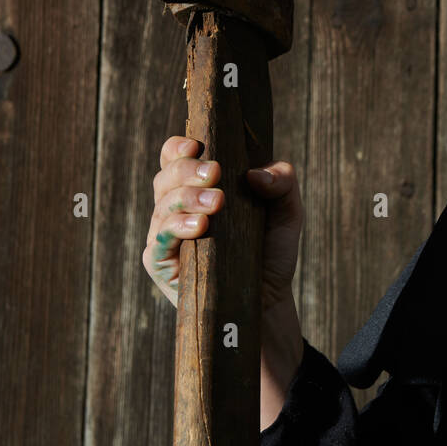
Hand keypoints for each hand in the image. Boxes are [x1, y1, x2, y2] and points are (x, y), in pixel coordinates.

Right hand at [142, 135, 305, 428]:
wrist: (267, 300)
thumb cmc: (269, 250)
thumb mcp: (287, 212)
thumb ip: (282, 183)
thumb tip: (256, 173)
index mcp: (198, 188)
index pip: (176, 158)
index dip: (180, 147)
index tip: (199, 144)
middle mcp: (175, 208)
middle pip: (167, 177)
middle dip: (188, 170)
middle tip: (214, 172)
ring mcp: (165, 236)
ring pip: (163, 206)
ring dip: (187, 199)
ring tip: (216, 203)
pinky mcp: (162, 264)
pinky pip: (160, 241)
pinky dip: (177, 229)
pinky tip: (200, 227)